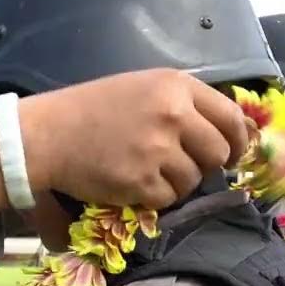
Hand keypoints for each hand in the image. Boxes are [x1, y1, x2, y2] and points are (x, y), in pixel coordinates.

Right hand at [18, 69, 248, 208]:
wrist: (48, 135)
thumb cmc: (92, 109)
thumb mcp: (142, 88)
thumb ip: (183, 103)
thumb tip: (230, 130)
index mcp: (175, 86)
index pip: (230, 117)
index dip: (237, 140)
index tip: (231, 153)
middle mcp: (172, 115)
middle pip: (217, 152)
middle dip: (207, 165)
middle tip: (185, 168)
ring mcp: (157, 150)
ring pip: (193, 180)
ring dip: (176, 183)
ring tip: (148, 173)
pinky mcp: (140, 181)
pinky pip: (167, 199)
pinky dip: (154, 197)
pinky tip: (133, 184)